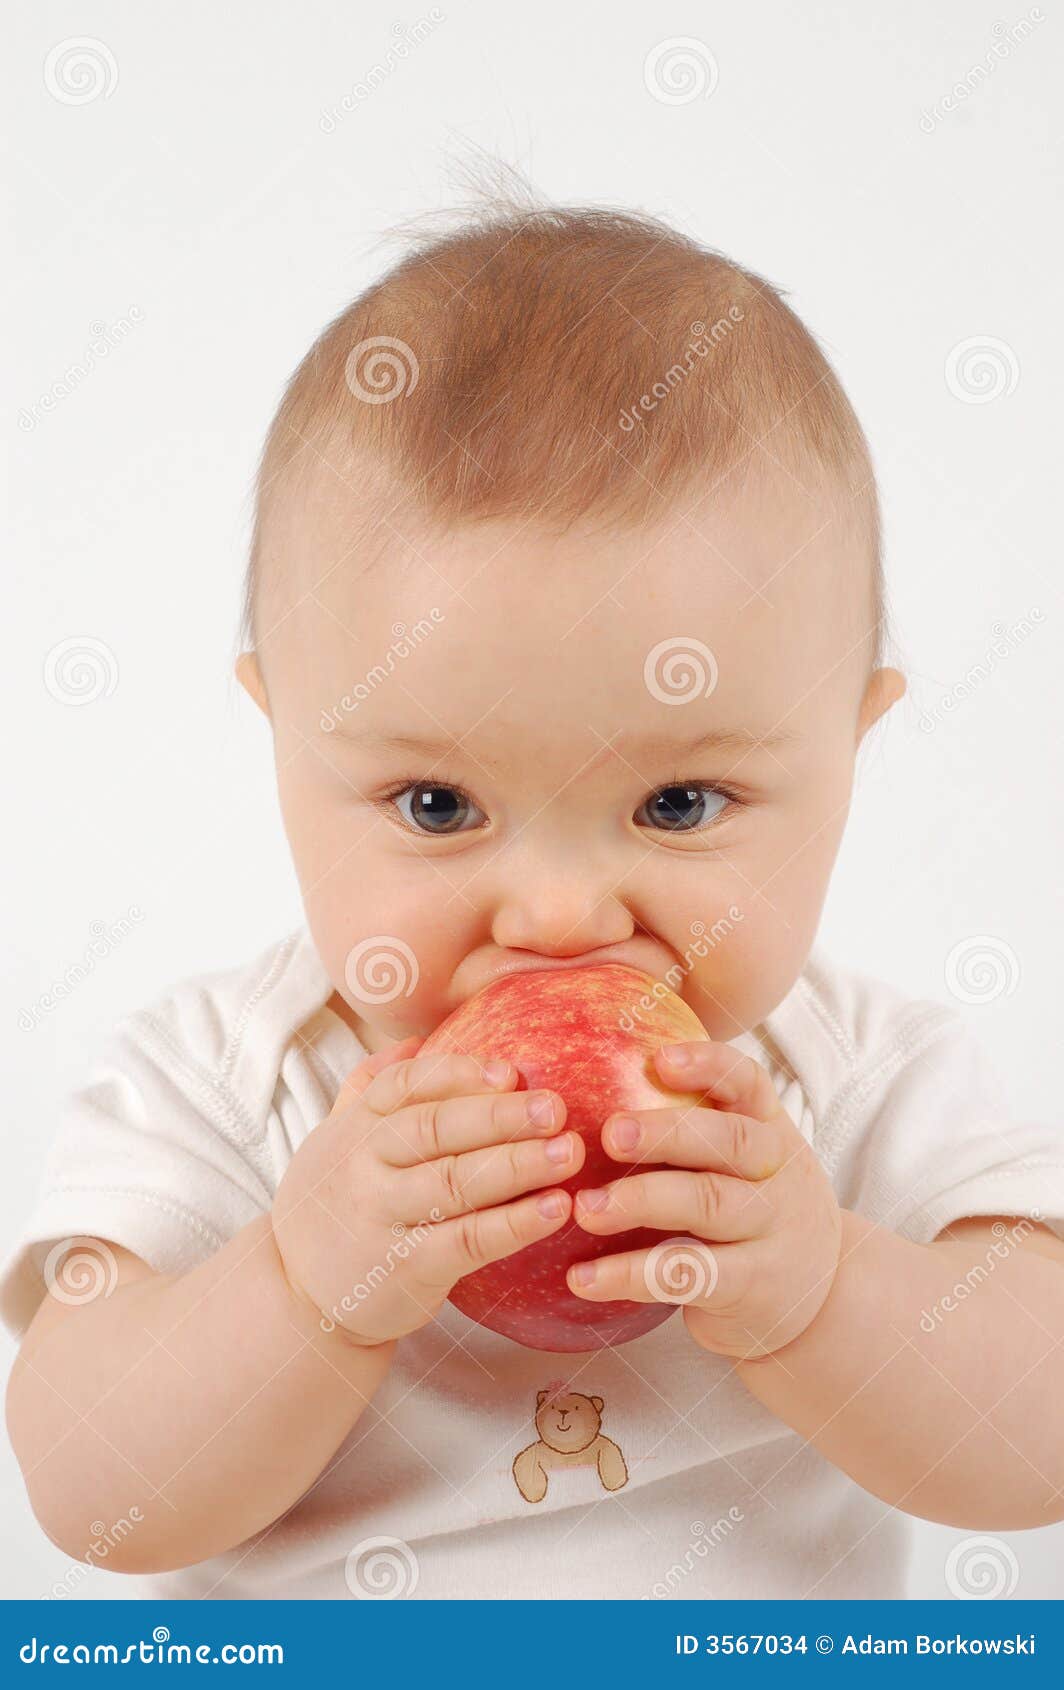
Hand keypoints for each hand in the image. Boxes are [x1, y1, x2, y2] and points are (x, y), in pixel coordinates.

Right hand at [272, 1040, 581, 1345]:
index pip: (405, 1085)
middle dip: (500, 1116)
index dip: (459, 1074)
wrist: (295, 1297)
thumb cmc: (333, 1207)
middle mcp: (364, 1166)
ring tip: (569, 1153)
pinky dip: (513, 1224)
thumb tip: (414, 1039)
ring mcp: (383, 1218)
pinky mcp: (406, 1269)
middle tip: (556, 1108)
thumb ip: (369, 1088)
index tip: (510, 1071)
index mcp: (355, 1127)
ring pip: (454, 1183)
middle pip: (435, 1129)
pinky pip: (466, 1242)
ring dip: (518, 1165)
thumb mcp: (335, 1142)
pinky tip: (554, 1209)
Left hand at [565, 1040, 840, 1359]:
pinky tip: (585, 1277)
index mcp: (770, 1131)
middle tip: (610, 1134)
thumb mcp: (749, 1166)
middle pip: (727, 1141)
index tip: (660, 1060)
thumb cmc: (757, 1214)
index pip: (748, 1084)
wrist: (824, 1301)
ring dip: (641, 1202)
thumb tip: (595, 1095)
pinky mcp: (751, 1285)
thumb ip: (698, 1132)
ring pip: (708, 1204)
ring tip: (585, 1208)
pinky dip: (630, 1275)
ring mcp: (769, 1231)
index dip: (707, 1066)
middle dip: (666, 1133)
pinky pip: (688, 1274)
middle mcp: (777, 1174)